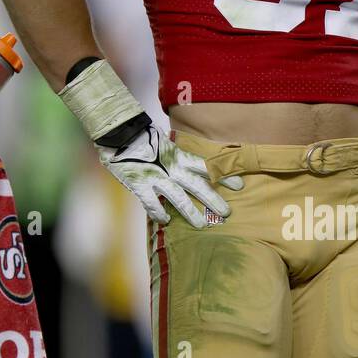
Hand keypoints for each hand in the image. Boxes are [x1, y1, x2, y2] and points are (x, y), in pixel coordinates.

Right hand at [98, 123, 242, 226]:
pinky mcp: (139, 183)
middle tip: (227, 213)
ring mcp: (156, 176)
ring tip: (202, 225)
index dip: (223, 176)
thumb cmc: (143, 139)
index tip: (240, 185)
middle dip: (213, 199)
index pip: (206, 166)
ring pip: (178, 197)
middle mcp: (171, 167)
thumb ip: (178, 159)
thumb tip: (195, 169)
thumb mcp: (166, 146)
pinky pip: (151, 202)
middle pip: (197, 185)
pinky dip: (158, 212)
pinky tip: (165, 221)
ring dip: (191, 212)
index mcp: (179, 156)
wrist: (118, 133)